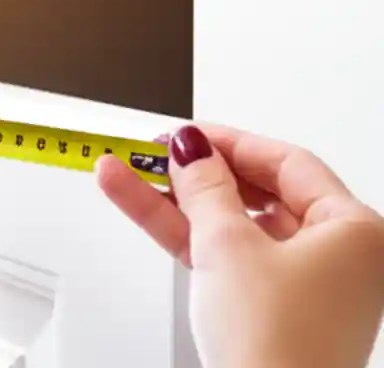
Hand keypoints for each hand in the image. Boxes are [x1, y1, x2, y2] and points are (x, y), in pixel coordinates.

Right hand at [97, 124, 383, 367]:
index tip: (183, 132)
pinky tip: (141, 206)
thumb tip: (191, 149)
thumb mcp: (229, 246)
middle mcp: (338, 255)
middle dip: (194, 172)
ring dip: (174, 200)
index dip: (228, 142)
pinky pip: (224, 255)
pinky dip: (184, 233)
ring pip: (230, 224)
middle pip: (255, 192)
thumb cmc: (280, 348)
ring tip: (124, 172)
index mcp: (355, 231)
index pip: (287, 163)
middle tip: (150, 151)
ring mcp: (303, 284)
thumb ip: (205, 188)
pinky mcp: (269, 308)